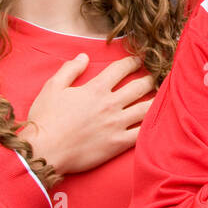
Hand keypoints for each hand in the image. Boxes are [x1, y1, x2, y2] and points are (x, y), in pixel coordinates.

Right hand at [23, 54, 155, 185]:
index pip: (121, 69)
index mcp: (96, 89)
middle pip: (140, 86)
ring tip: (163, 96)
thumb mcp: (52, 87)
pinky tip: (159, 121)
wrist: (44, 151)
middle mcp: (110, 104)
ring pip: (147, 108)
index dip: (133, 61)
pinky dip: (153, 126)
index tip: (140, 59)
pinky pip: (142, 133)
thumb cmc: (45, 119)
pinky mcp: (118, 144)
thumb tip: (84, 56)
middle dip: (151, 78)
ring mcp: (116, 124)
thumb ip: (70, 69)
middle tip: (156, 76)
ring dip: (157, 99)